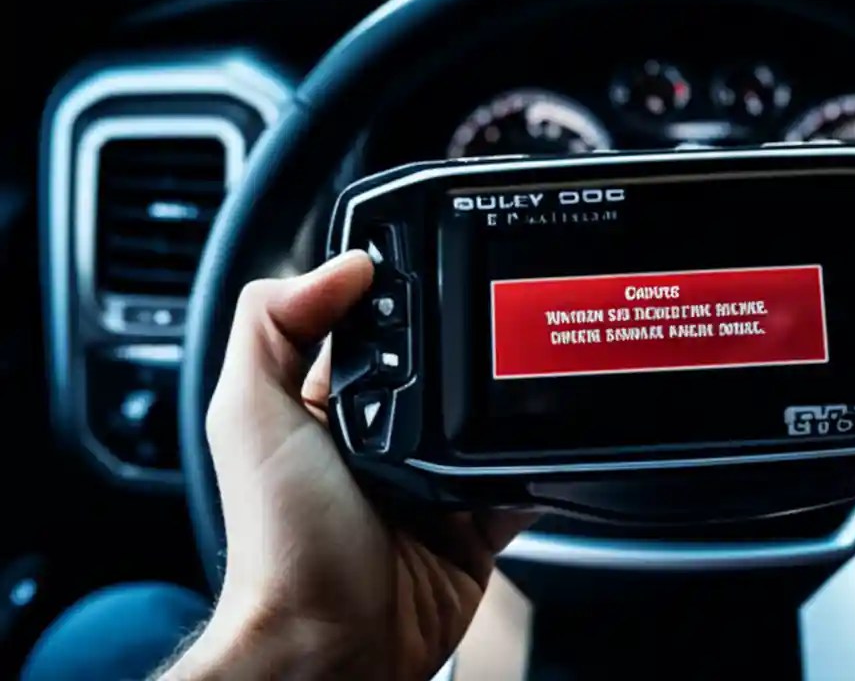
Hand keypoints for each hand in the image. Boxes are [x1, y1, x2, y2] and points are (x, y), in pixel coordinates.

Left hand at [164, 251, 529, 679]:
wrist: (336, 647)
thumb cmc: (282, 546)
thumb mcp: (251, 417)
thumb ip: (274, 327)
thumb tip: (344, 262)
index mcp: (325, 406)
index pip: (372, 328)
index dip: (401, 296)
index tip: (438, 265)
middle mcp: (380, 441)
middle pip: (441, 370)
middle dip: (471, 348)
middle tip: (504, 321)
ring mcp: (431, 486)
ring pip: (488, 424)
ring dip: (511, 404)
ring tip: (535, 371)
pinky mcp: (476, 525)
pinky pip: (522, 482)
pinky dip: (540, 467)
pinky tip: (553, 441)